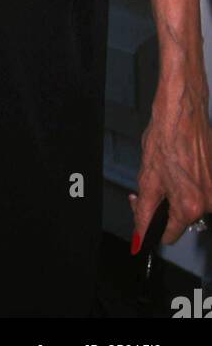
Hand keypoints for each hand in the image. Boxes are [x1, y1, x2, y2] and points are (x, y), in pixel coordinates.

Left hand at [129, 72, 211, 249]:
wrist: (182, 110)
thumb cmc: (166, 136)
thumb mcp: (148, 178)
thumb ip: (144, 211)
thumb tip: (141, 233)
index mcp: (190, 205)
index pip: (169, 235)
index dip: (151, 226)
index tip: (144, 215)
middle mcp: (208, 201)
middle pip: (180, 219)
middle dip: (163, 205)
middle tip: (153, 184)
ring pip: (188, 203)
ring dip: (174, 192)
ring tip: (167, 169)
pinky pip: (198, 189)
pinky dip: (185, 182)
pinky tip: (177, 164)